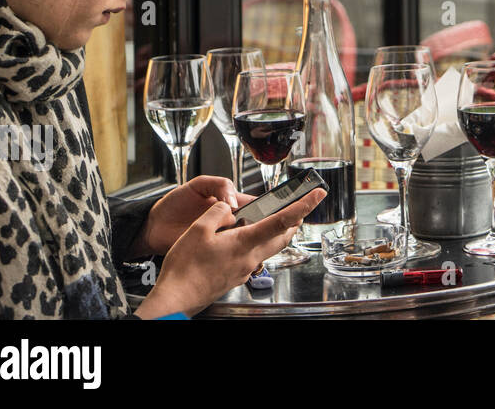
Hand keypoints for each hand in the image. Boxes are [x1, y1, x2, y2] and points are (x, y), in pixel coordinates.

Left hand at [132, 176, 257, 257]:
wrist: (154, 227)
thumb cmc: (174, 204)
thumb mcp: (198, 185)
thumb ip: (219, 185)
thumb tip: (233, 202)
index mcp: (230, 202)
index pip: (255, 204)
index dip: (266, 207)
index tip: (272, 211)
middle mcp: (230, 221)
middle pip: (254, 224)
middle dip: (260, 226)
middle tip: (257, 226)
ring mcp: (222, 237)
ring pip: (245, 239)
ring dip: (248, 239)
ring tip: (245, 237)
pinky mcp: (213, 251)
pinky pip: (229, 252)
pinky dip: (235, 252)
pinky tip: (234, 249)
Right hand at [135, 188, 325, 318]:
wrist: (176, 298)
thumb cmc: (184, 269)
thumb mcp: (198, 230)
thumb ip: (217, 212)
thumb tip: (228, 208)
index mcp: (244, 243)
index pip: (282, 221)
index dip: (303, 206)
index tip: (318, 194)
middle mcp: (250, 258)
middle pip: (283, 237)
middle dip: (295, 221)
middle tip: (299, 206)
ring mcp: (244, 269)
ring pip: (270, 247)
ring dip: (278, 232)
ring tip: (272, 219)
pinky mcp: (236, 276)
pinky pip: (254, 256)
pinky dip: (257, 243)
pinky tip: (243, 239)